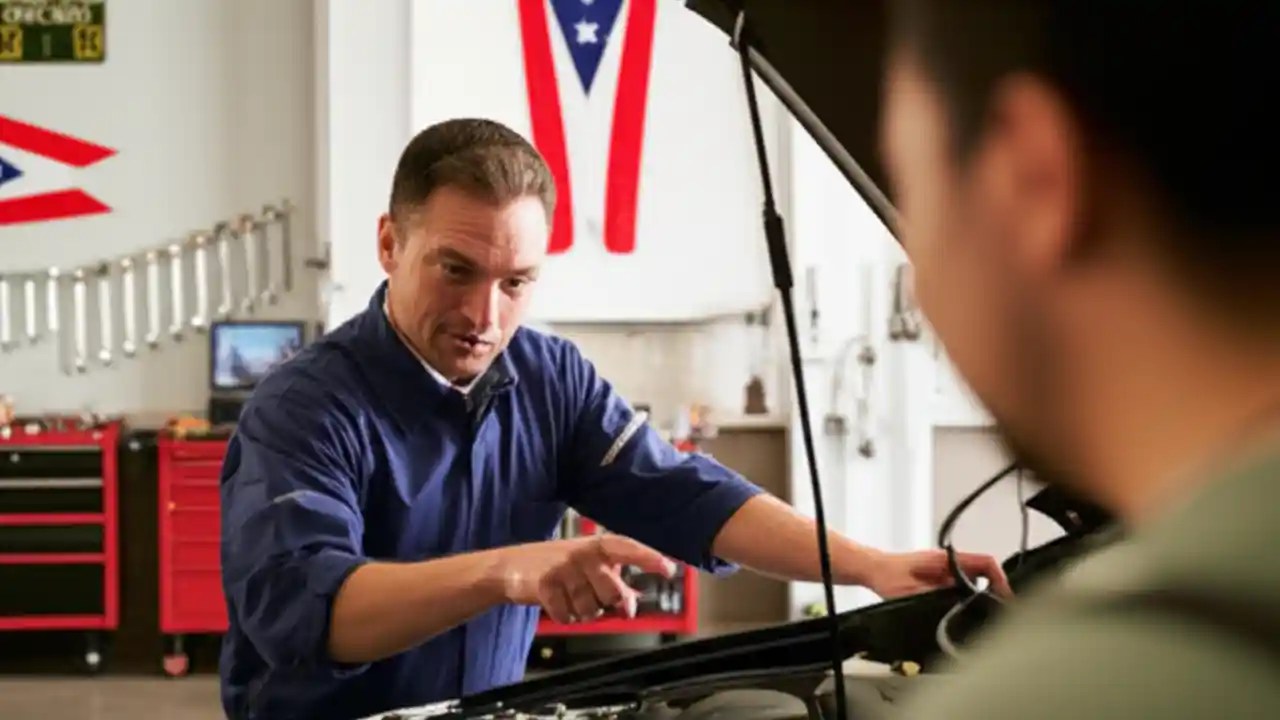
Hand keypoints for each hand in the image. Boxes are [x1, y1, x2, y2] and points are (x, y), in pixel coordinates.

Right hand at [495, 535, 676, 623]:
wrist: (509, 566)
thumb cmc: (557, 566)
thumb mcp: (586, 567)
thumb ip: (612, 583)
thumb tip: (631, 606)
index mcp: (596, 546)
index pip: (628, 548)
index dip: (650, 558)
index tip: (670, 569)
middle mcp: (582, 554)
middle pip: (611, 594)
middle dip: (605, 603)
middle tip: (591, 595)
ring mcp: (563, 568)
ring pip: (590, 610)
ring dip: (581, 611)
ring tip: (568, 596)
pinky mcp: (545, 585)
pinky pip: (567, 616)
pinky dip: (563, 616)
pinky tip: (555, 603)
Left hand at [865, 549, 1012, 599]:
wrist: (870, 570)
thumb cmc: (885, 575)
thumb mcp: (912, 591)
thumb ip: (937, 596)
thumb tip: (960, 603)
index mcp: (945, 559)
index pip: (984, 562)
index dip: (1000, 577)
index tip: (1006, 594)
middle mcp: (948, 563)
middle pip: (983, 573)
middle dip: (994, 590)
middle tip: (999, 609)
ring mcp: (944, 571)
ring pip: (973, 581)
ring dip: (980, 595)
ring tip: (984, 613)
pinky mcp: (938, 580)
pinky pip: (960, 588)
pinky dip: (966, 598)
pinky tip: (963, 612)